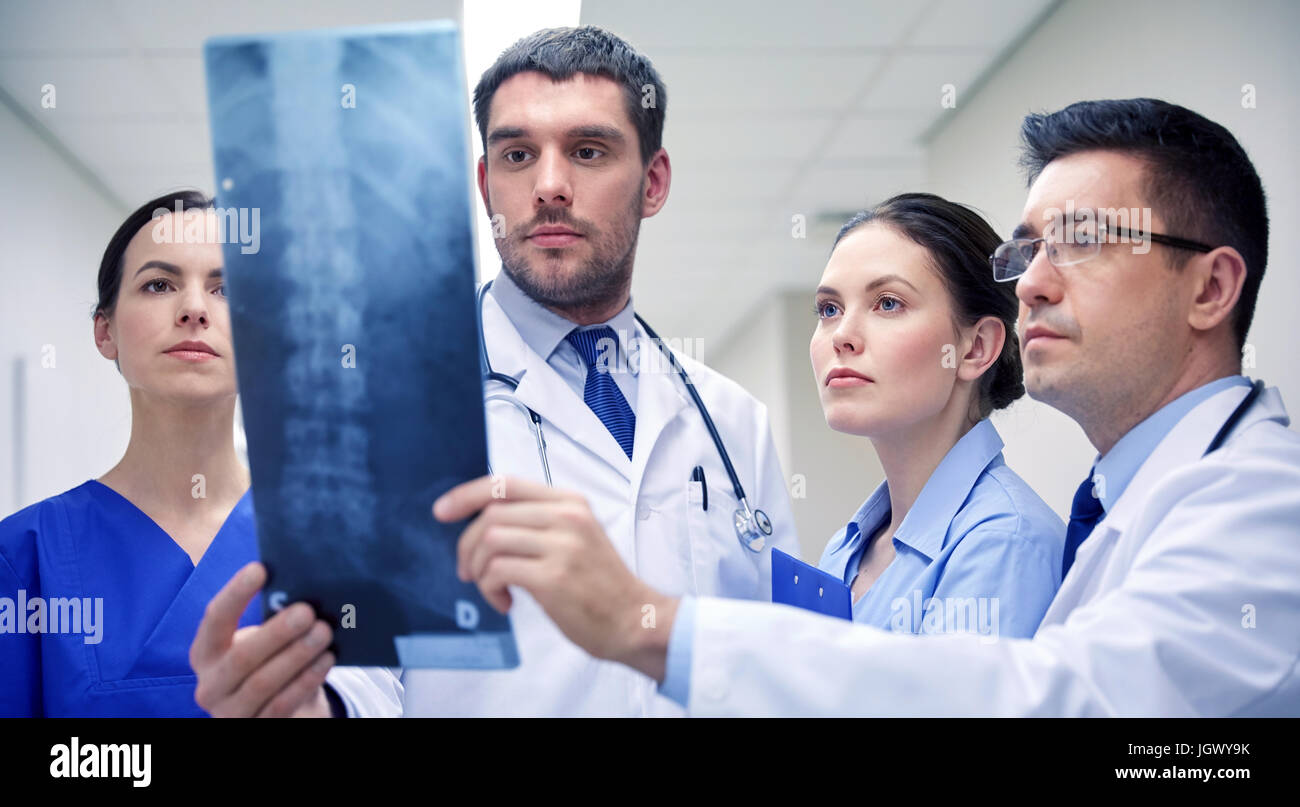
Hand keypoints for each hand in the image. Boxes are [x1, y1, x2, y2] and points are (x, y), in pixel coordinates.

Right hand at [190, 562, 336, 716]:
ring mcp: (229, 712)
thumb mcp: (263, 642)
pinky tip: (325, 660)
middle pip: (242, 657)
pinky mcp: (254, 729)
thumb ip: (272, 620)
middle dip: (277, 632)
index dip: (236, 593)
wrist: (278, 711)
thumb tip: (300, 591)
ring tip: (323, 633)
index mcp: (205, 652)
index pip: (215, 619)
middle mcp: (209, 685)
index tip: (260, 569)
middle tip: (308, 611)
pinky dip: (306, 680)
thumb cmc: (270, 661)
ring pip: (263, 683)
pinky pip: (281, 705)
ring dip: (297, 656)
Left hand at [434, 475, 676, 680]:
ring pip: (490, 541)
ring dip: (476, 568)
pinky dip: (489, 588)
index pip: (506, 484)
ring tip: (489, 587)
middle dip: (466, 544)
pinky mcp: (553, 578)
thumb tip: (484, 524)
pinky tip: (505, 602)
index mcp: (570, 502)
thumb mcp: (575, 538)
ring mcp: (561, 546)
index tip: (441, 511)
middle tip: (466, 570)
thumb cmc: (599, 585)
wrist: (633, 620)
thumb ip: (538, 523)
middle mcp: (567, 517)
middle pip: (491, 514)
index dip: (467, 494)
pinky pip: (497, 571)